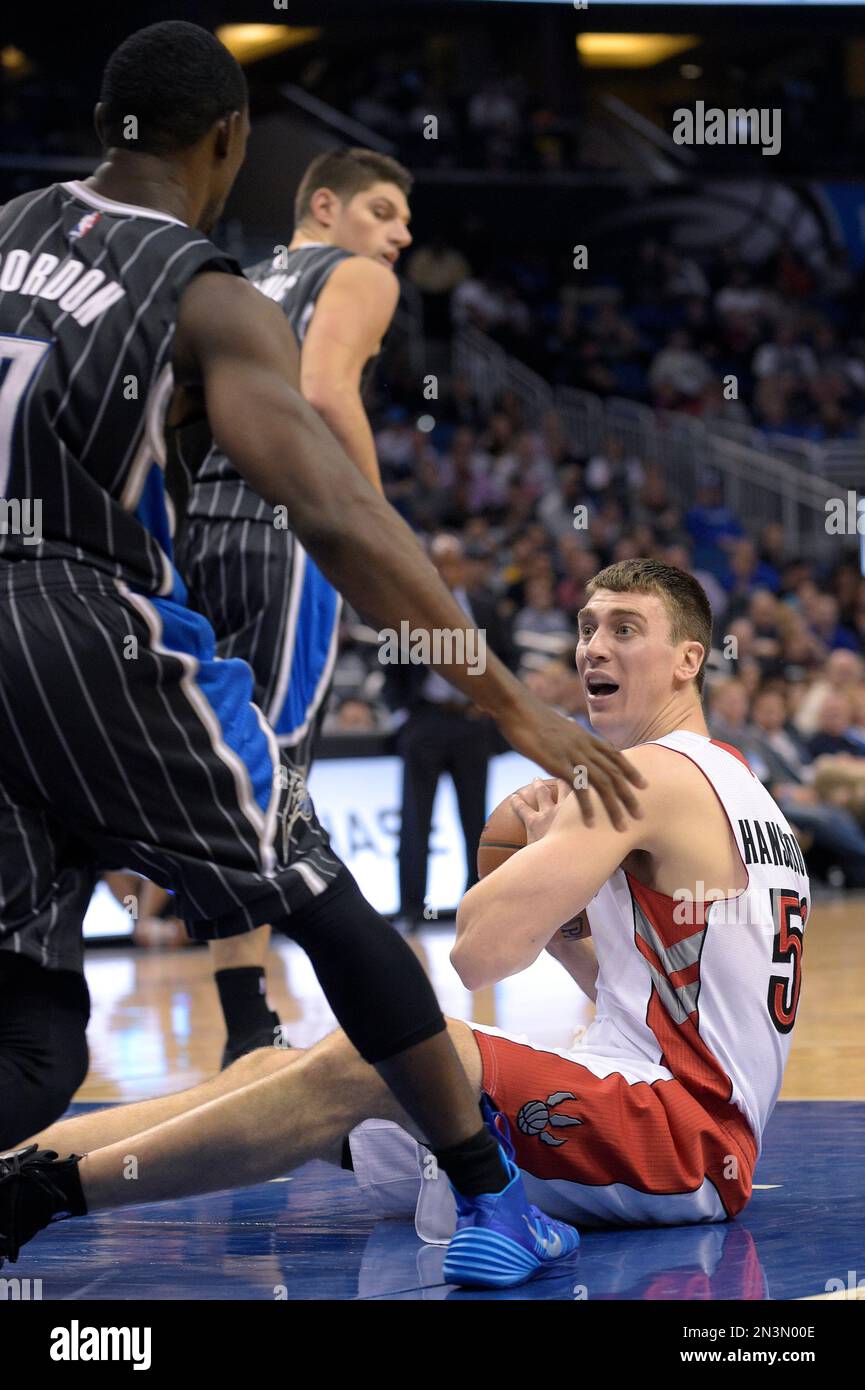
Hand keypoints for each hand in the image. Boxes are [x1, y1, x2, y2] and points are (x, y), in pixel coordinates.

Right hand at [495, 689, 645, 830]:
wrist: (517, 708)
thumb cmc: (531, 716)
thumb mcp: (556, 724)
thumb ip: (568, 733)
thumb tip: (571, 730)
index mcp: (585, 736)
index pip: (615, 756)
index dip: (631, 771)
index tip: (644, 785)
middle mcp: (585, 746)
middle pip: (614, 774)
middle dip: (629, 796)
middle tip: (641, 815)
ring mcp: (573, 755)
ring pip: (603, 784)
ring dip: (614, 807)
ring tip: (622, 827)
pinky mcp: (558, 765)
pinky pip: (579, 788)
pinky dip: (587, 807)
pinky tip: (591, 822)